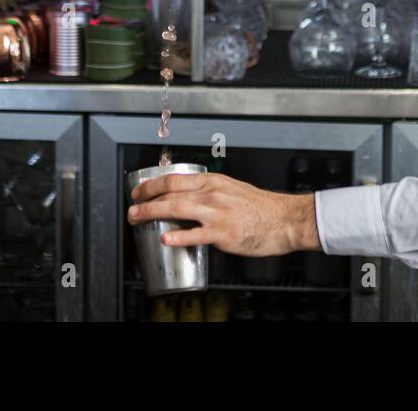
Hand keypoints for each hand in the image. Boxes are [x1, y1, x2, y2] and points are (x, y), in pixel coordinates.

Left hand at [127, 172, 319, 256]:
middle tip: (132, 207)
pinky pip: (196, 234)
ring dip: (152, 212)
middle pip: (171, 191)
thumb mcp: (233, 190)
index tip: (139, 191)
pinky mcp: (224, 233)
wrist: (284, 219)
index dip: (152, 184)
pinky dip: (179, 236)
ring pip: (178, 208)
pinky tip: (166, 238)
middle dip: (146, 199)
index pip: (175, 178)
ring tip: (137, 218)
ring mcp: (218, 213)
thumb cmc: (261, 208)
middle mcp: (213, 193)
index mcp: (214, 182)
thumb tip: (190, 199)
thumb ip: (212, 193)